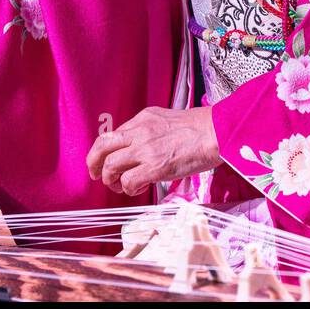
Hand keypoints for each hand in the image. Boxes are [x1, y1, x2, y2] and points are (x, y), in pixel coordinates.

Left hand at [86, 106, 220, 196]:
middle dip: (93, 163)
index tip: (104, 162)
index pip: (111, 135)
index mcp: (141, 119)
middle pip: (102, 147)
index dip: (103, 152)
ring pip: (110, 166)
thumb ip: (148, 130)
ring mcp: (146, 149)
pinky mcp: (155, 167)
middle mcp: (139, 132)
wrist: (216, 132)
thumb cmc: (198, 128)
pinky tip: (137, 189)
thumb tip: (136, 146)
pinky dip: (128, 189)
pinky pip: (129, 181)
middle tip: (96, 174)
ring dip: (111, 180)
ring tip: (119, 186)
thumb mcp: (166, 119)